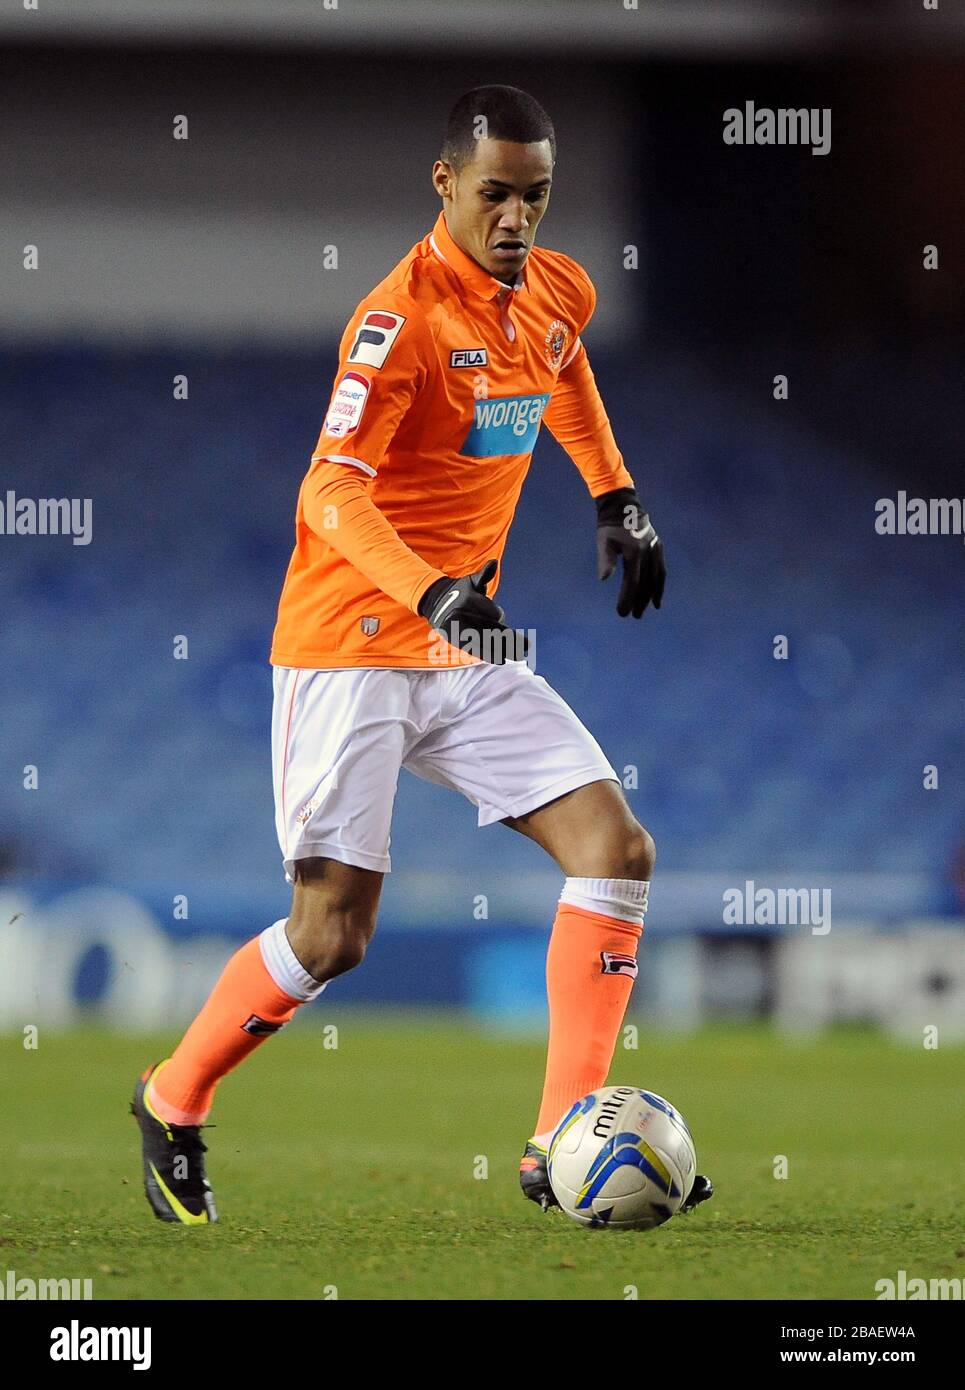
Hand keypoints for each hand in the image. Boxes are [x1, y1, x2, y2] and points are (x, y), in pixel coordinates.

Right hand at [418, 560, 527, 663]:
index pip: (492, 613)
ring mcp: (461, 630)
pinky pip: (475, 649)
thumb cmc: (458, 590)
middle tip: (527, 646)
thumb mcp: (470, 581)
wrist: (435, 602)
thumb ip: (483, 575)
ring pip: (486, 642)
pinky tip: (501, 659)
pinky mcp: (457, 640)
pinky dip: (489, 655)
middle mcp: (465, 617)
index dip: (497, 615)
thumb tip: (493, 563)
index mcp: (469, 600)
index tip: (498, 616)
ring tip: (519, 655)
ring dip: (504, 650)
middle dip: (511, 639)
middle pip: (492, 630)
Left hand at [595, 488, 665, 617]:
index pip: (632, 581)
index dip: (627, 598)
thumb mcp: (604, 542)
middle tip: (633, 616)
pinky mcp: (658, 548)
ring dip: (650, 597)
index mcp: (634, 552)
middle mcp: (648, 552)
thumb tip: (604, 579)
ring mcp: (655, 550)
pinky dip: (659, 586)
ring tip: (643, 611)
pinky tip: (657, 600)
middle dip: (639, 601)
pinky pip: (661, 570)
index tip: (622, 612)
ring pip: (655, 578)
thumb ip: (606, 560)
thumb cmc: (610, 527)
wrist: (624, 507)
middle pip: (645, 583)